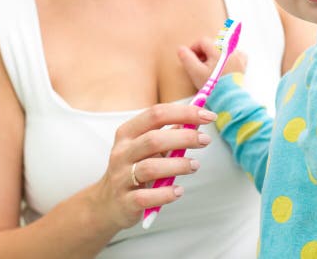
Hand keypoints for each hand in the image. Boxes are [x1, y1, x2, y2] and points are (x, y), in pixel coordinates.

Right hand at [92, 103, 216, 229]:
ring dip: (178, 165)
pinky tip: (178, 191)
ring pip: (150, 167)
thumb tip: (196, 117)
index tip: (207, 116)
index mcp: (128, 133)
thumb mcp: (147, 147)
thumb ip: (169, 132)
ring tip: (195, 165)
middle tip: (205, 140)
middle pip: (154, 139)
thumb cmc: (135, 168)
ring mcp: (121, 177)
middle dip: (184, 137)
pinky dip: (165, 193)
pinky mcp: (125, 201)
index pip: (156, 114)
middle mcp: (122, 152)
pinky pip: (146, 197)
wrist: (108, 203)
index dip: (184, 113)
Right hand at [177, 36, 246, 90]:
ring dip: (215, 55)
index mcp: (219, 49)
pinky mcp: (243, 64)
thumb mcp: (195, 72)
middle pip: (212, 44)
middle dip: (204, 53)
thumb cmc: (213, 87)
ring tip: (210, 68)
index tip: (190, 58)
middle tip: (199, 66)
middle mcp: (230, 50)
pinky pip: (235, 54)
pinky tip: (223, 66)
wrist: (229, 100)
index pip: (202, 41)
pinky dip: (228, 58)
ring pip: (223, 49)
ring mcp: (238, 57)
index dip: (194, 48)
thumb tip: (181, 48)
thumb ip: (187, 58)